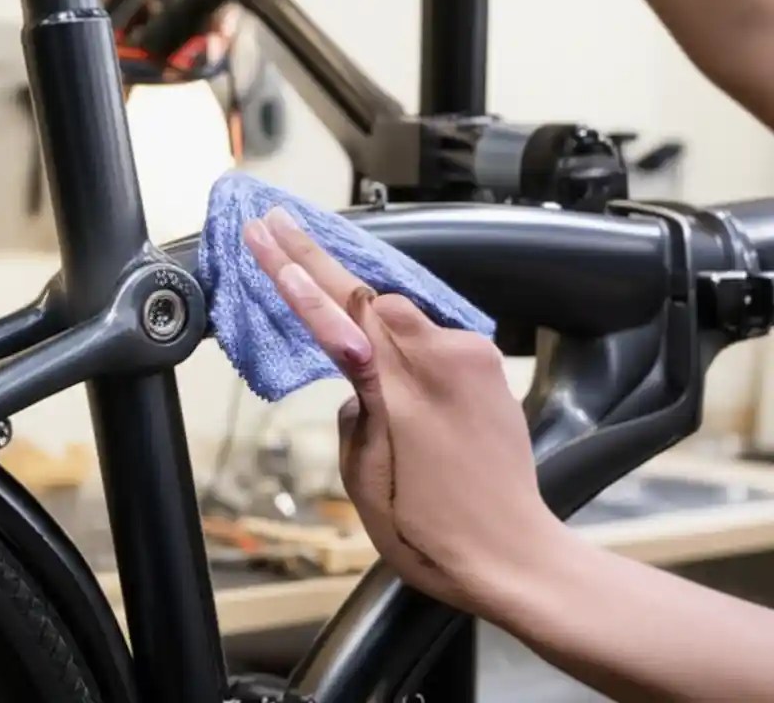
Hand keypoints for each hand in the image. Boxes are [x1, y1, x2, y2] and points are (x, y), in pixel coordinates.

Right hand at [242, 207, 566, 617]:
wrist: (515, 555)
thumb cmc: (432, 535)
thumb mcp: (364, 484)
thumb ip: (353, 416)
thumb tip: (355, 382)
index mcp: (404, 394)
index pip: (339, 316)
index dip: (297, 272)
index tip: (264, 236)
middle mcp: (443, 363)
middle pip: (370, 294)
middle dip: (318, 259)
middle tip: (275, 223)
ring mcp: (473, 361)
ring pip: (401, 311)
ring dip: (360, 304)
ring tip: (322, 294)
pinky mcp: (487, 367)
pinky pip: (430, 332)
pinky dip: (397, 332)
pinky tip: (382, 351)